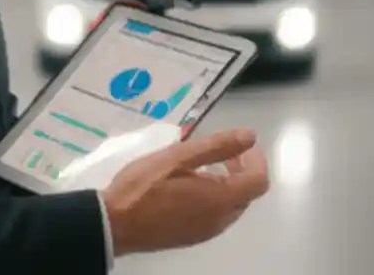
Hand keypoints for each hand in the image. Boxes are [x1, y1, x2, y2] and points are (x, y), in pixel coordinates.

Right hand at [100, 128, 269, 256]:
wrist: (114, 223)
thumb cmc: (145, 185)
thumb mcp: (179, 156)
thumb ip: (217, 146)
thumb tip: (250, 136)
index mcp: (221, 198)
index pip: (258, 181)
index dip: (256, 160)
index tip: (241, 145)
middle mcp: (220, 220)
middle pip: (246, 195)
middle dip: (240, 171)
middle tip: (219, 153)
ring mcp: (206, 232)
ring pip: (230, 207)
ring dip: (225, 185)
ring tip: (199, 168)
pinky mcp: (191, 238)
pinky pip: (214, 217)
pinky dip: (212, 199)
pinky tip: (186, 188)